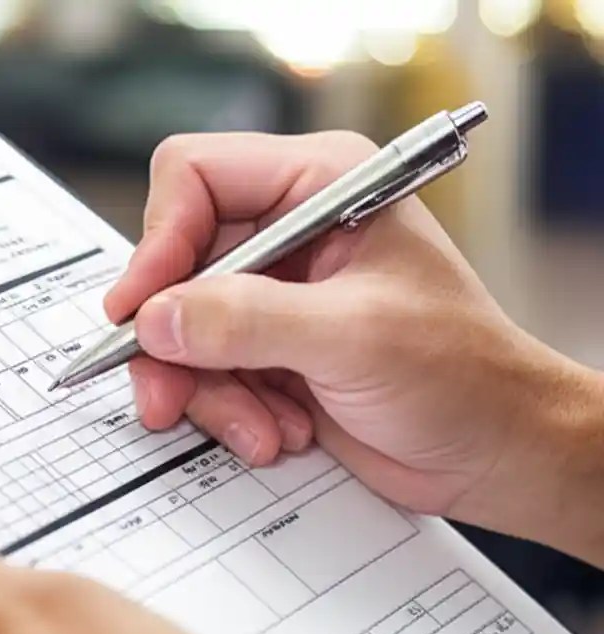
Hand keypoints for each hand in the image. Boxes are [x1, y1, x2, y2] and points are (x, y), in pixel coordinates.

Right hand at [105, 131, 603, 565]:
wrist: (495, 454)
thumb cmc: (465, 376)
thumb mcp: (352, 338)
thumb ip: (246, 321)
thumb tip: (157, 318)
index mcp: (319, 184)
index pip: (195, 176)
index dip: (159, 239)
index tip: (141, 308)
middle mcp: (288, 229)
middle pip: (175, 261)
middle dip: (176, 339)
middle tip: (168, 392)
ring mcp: (273, 292)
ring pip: (179, 326)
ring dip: (207, 389)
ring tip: (260, 428)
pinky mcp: (264, 346)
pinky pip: (202, 370)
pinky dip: (227, 410)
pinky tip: (278, 431)